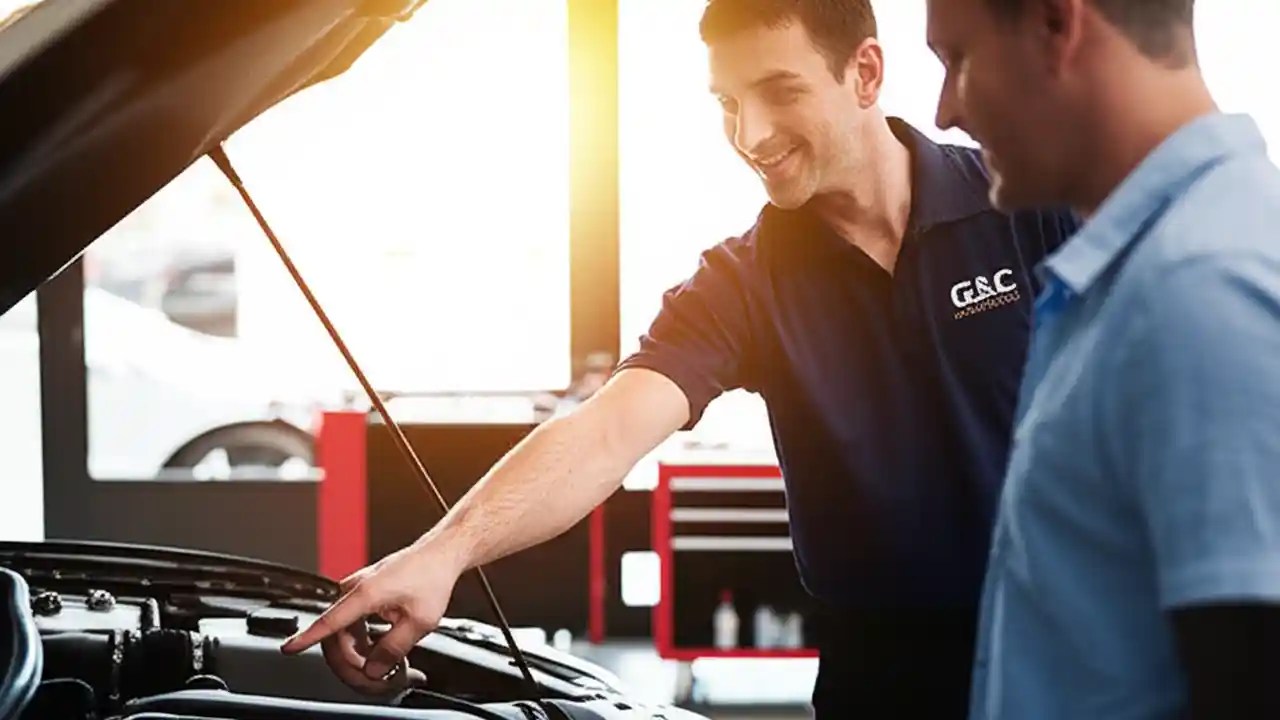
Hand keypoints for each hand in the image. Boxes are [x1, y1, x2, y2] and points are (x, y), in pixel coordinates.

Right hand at [280, 541, 461, 692]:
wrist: (440, 555)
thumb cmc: (432, 577)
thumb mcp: (419, 622)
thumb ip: (393, 648)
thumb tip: (373, 668)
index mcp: (366, 593)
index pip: (329, 621)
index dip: (307, 637)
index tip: (289, 648)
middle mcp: (356, 589)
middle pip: (336, 635)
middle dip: (350, 662)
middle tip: (372, 678)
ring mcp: (358, 590)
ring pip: (344, 632)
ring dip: (358, 654)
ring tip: (383, 665)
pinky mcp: (363, 594)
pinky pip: (352, 624)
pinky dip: (362, 641)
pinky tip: (378, 650)